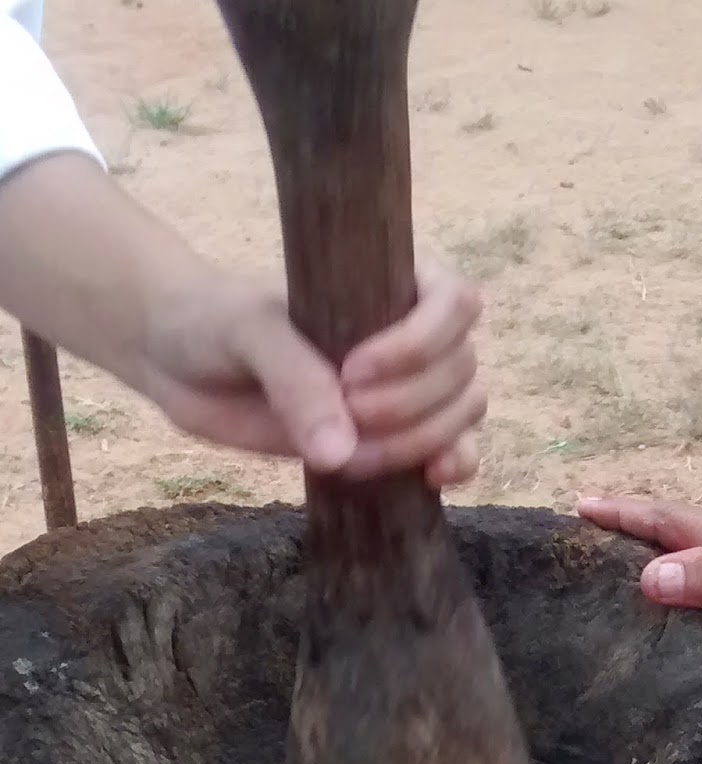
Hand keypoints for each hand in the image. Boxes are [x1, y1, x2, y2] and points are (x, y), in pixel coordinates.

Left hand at [146, 253, 485, 485]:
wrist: (176, 360)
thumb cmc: (214, 322)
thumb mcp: (248, 332)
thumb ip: (294, 380)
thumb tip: (341, 452)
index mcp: (388, 282)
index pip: (454, 303)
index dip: (420, 344)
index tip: (353, 369)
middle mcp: (408, 334)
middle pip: (461, 369)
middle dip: (412, 403)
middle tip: (345, 411)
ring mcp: (402, 388)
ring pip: (461, 412)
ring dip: (422, 440)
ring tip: (354, 454)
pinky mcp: (387, 436)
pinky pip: (450, 451)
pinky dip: (453, 465)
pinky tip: (431, 479)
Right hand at [578, 493, 701, 621]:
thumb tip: (646, 577)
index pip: (662, 522)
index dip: (618, 515)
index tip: (576, 506)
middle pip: (674, 526)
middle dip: (628, 525)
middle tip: (589, 527)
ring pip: (700, 541)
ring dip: (662, 543)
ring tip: (632, 558)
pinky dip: (698, 560)